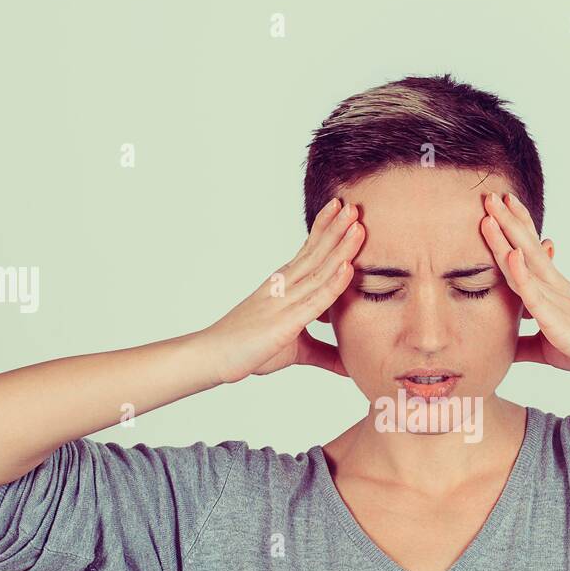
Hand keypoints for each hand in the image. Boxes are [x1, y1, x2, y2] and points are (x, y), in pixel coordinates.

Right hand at [205, 198, 362, 382]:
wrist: (212, 357)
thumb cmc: (250, 350)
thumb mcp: (296, 351)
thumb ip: (324, 354)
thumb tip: (349, 365)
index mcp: (283, 286)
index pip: (308, 252)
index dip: (326, 230)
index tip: (343, 210)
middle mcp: (283, 287)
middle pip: (315, 252)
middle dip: (336, 228)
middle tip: (355, 205)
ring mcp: (284, 302)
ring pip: (319, 270)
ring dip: (340, 246)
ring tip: (357, 224)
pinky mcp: (285, 323)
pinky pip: (314, 300)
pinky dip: (333, 283)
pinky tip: (347, 267)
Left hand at [480, 191, 569, 377]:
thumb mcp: (548, 348)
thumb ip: (525, 345)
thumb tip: (505, 348)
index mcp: (552, 291)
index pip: (529, 255)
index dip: (515, 230)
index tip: (501, 208)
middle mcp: (553, 288)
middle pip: (525, 248)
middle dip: (507, 221)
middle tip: (490, 195)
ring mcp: (555, 300)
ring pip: (525, 263)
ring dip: (508, 236)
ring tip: (492, 210)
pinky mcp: (556, 320)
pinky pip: (535, 294)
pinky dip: (522, 274)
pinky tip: (511, 253)